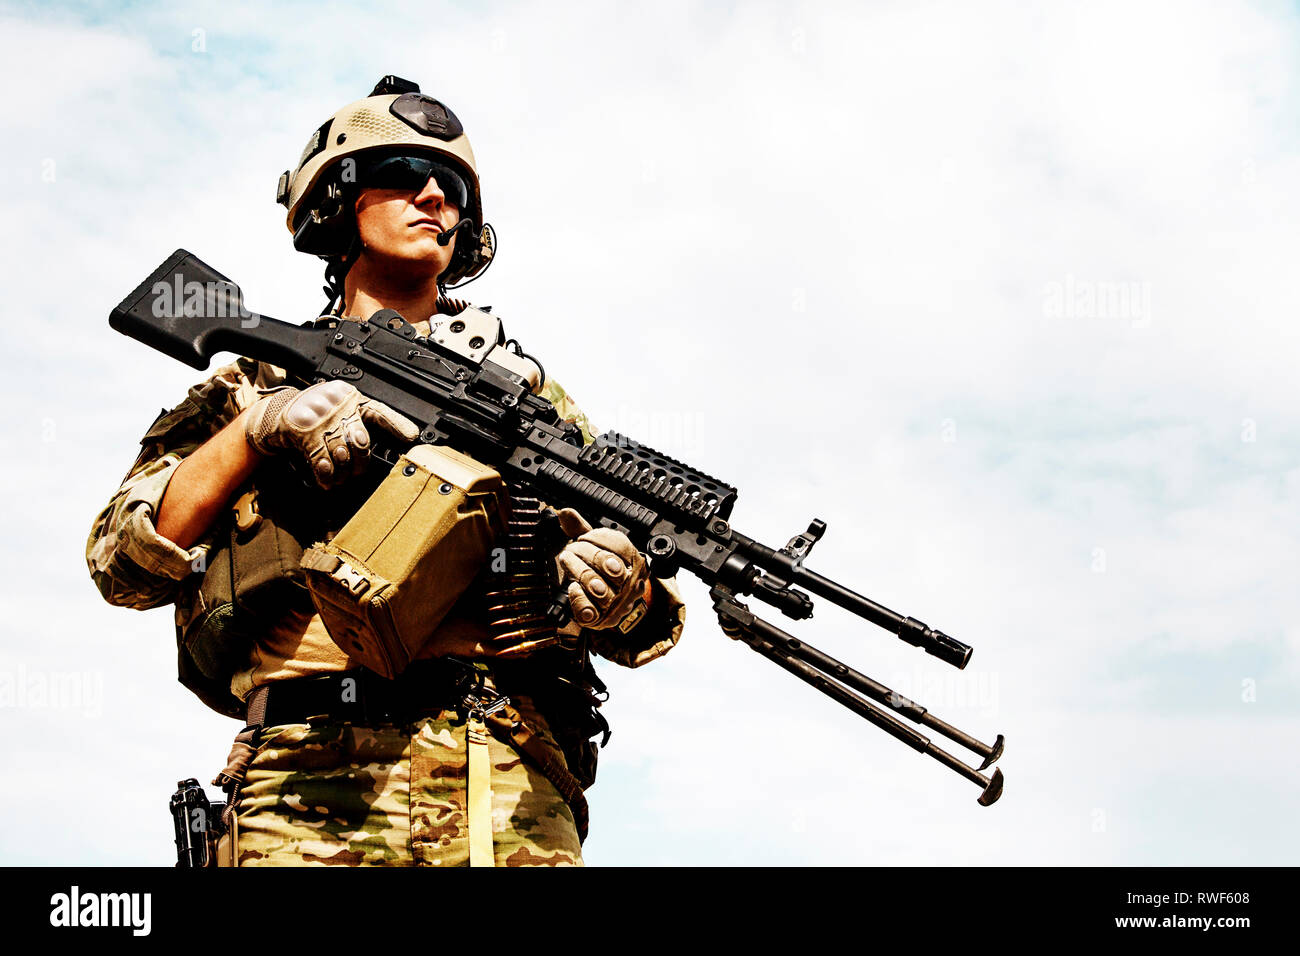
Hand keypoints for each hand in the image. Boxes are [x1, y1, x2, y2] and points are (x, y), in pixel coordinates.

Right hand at [244, 380, 418, 488]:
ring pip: (342, 452)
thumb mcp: (339, 411)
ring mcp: (320, 418)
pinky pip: (322, 459)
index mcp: (350, 398)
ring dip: (343, 472)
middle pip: (361, 437)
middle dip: (361, 461)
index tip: (412, 436)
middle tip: (358, 472)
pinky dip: (326, 475)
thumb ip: (359, 423)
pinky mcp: (303, 432)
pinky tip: (328, 481)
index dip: (396, 424)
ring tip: (341, 479)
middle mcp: (338, 405)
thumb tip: (388, 443)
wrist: (276, 412)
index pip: (378, 411)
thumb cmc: (315, 415)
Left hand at [553, 508, 649, 629]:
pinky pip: (589, 610)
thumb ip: (580, 529)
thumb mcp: (595, 547)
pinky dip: (578, 598)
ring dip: (578, 571)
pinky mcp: (601, 619)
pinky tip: (572, 588)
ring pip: (598, 587)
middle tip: (570, 550)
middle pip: (607, 564)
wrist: (613, 605)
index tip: (582, 538)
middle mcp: (630, 583)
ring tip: (568, 562)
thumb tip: (565, 512)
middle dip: (583, 553)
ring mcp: (617, 603)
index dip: (596, 538)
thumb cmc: (603, 571)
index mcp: (633, 560)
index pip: (619, 545)